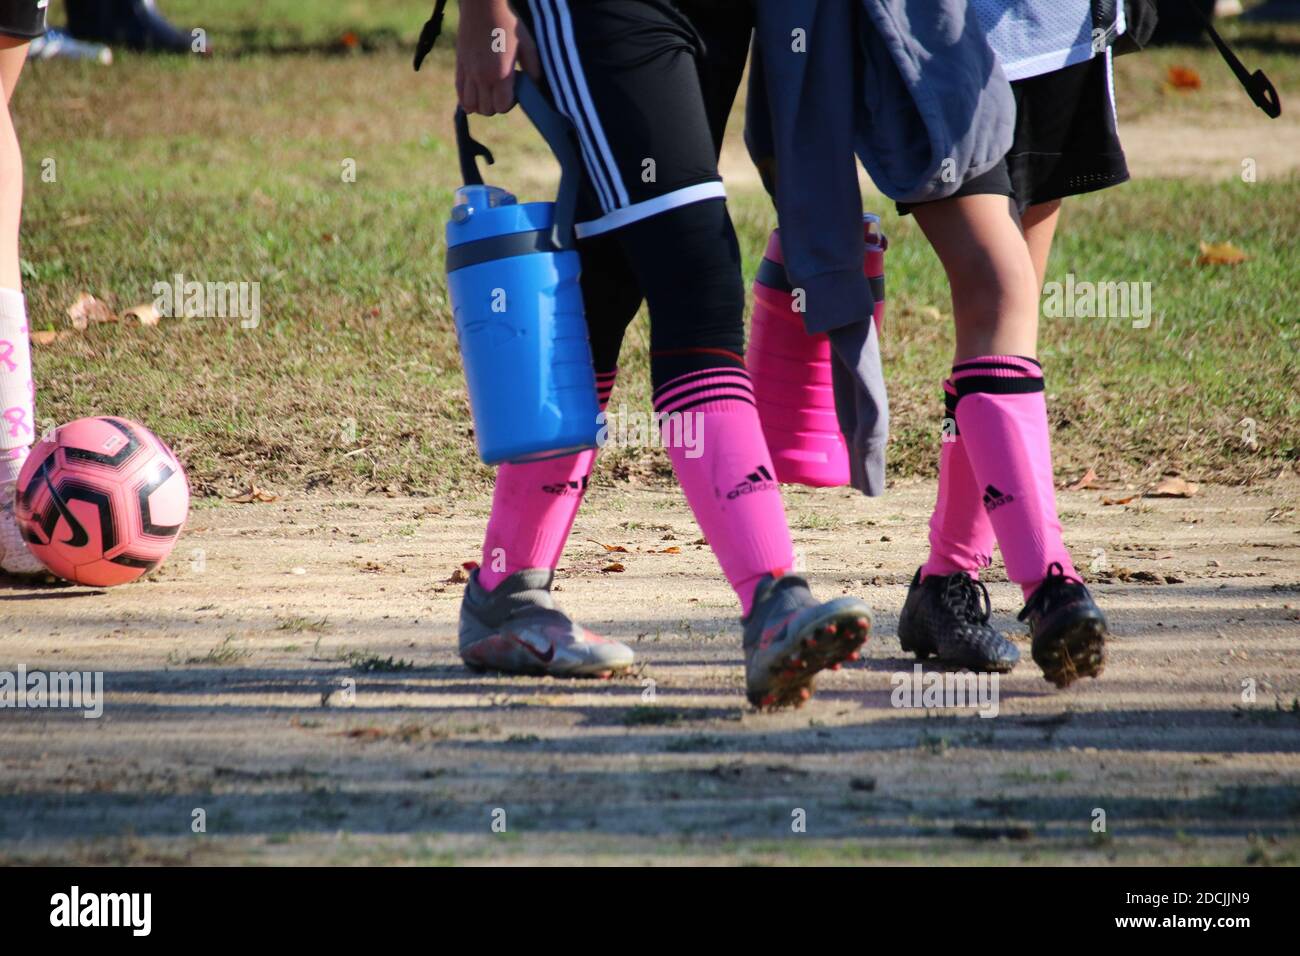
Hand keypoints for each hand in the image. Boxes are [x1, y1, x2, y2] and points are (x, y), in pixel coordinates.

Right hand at [455, 0, 541, 115]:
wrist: (482, 6)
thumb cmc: (507, 23)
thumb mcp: (527, 44)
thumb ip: (533, 68)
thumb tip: (536, 85)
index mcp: (501, 73)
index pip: (501, 107)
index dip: (509, 104)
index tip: (513, 93)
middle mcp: (482, 76)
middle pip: (486, 110)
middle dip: (495, 106)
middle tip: (502, 93)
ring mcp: (469, 71)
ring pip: (470, 105)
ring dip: (480, 105)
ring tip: (488, 94)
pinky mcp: (460, 65)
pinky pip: (459, 91)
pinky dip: (466, 98)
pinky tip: (474, 94)